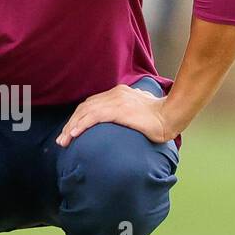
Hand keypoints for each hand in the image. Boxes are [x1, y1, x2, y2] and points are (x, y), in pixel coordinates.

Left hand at [55, 84, 174, 146]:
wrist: (172, 115)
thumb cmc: (160, 117)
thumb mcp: (139, 111)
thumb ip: (128, 113)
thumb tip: (124, 121)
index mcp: (119, 93)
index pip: (92, 104)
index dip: (78, 117)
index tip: (70, 131)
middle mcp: (115, 94)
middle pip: (85, 107)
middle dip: (71, 124)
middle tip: (62, 139)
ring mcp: (116, 101)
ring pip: (85, 112)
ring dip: (72, 127)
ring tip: (64, 141)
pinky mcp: (119, 110)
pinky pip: (93, 117)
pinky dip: (81, 126)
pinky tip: (73, 135)